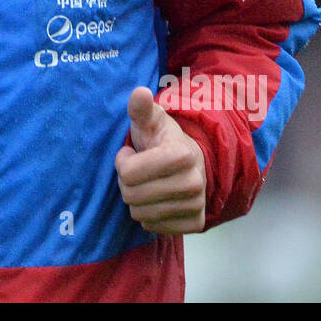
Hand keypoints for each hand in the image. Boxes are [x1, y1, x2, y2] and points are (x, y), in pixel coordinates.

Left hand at [114, 86, 205, 234]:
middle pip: (131, 196)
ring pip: (140, 215)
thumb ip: (140, 108)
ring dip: (137, 199)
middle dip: (127, 182)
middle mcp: (194, 183)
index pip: (127, 173)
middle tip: (140, 170)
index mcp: (182, 154)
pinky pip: (153, 228)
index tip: (134, 153)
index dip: (124, 162)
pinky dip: (150, 215)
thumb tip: (140, 92)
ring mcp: (197, 205)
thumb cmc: (162, 139)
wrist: (192, 162)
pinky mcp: (196, 224)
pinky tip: (159, 199)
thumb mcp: (150, 120)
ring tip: (149, 182)